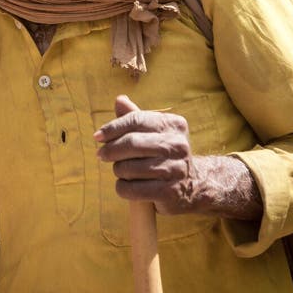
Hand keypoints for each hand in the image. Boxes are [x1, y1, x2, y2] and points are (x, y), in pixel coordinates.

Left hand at [94, 95, 262, 220]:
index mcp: (174, 125)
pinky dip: (122, 188)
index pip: (136, 120)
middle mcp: (177, 145)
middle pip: (132, 143)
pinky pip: (132, 189)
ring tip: (121, 170)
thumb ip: (137, 116)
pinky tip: (125, 185)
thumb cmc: (166, 154)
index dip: (113, 128)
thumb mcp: (156, 132)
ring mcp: (175, 169)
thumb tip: (119, 100)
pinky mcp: (169, 193)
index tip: (97, 136)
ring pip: (129, 168)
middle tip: (101, 155)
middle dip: (111, 150)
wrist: (195, 185)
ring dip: (118, 170)